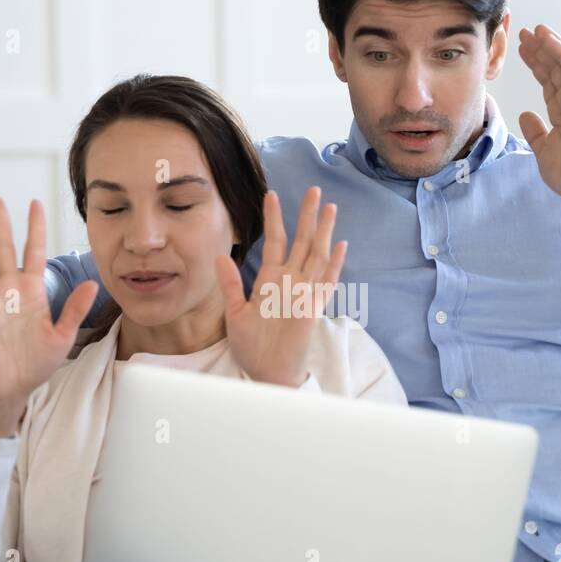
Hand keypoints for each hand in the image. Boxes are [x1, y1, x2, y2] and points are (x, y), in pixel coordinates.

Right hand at [0, 195, 98, 438]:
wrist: (11, 387)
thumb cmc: (36, 365)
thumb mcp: (62, 336)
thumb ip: (75, 309)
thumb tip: (93, 283)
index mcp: (33, 291)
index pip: (34, 251)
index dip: (35, 227)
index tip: (35, 203)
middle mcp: (10, 289)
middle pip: (5, 247)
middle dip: (1, 223)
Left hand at [214, 186, 346, 387]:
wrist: (267, 372)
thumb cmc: (252, 346)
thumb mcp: (234, 313)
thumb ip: (231, 285)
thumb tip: (219, 256)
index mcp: (269, 280)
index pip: (275, 241)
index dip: (274, 219)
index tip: (272, 195)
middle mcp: (289, 281)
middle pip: (302, 241)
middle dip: (307, 216)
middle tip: (314, 189)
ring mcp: (305, 292)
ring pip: (318, 255)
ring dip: (324, 232)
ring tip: (330, 207)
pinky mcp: (315, 307)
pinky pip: (327, 282)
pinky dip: (335, 264)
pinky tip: (341, 245)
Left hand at [517, 24, 560, 217]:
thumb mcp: (544, 150)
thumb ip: (536, 132)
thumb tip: (525, 116)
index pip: (549, 82)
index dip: (536, 65)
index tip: (522, 51)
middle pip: (555, 69)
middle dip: (540, 51)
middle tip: (523, 34)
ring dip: (550, 45)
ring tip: (534, 30)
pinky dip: (560, 51)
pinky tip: (547, 39)